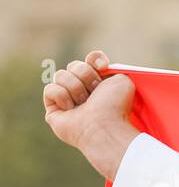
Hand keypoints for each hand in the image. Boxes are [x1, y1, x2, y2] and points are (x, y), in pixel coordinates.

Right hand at [42, 50, 139, 179]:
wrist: (104, 126)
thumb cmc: (116, 106)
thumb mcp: (122, 80)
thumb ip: (111, 68)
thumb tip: (98, 63)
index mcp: (100, 85)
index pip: (90, 60)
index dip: (94, 60)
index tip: (103, 66)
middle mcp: (84, 91)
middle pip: (74, 65)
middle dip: (85, 75)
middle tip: (95, 91)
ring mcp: (67, 100)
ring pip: (60, 75)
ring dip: (75, 87)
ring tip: (84, 103)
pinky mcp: (53, 108)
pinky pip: (50, 89)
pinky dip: (62, 96)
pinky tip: (71, 109)